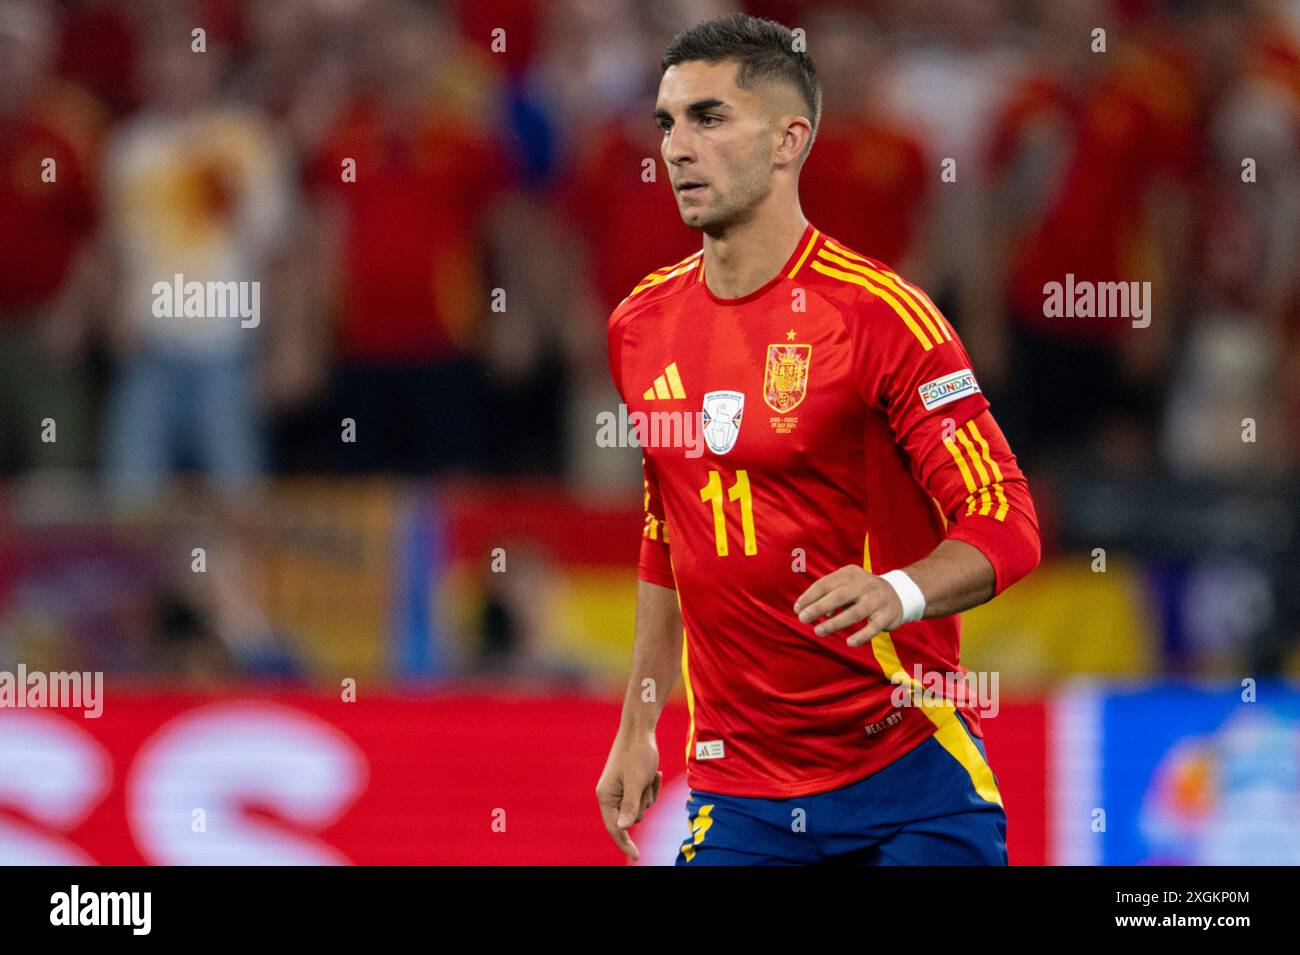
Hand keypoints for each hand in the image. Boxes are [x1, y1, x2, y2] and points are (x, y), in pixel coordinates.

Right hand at [595, 732, 662, 861]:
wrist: (640, 729)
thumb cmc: (638, 754)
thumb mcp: (637, 782)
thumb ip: (630, 806)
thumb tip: (624, 828)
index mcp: (606, 796)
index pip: (615, 827)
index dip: (625, 843)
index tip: (636, 857)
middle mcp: (611, 795)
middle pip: (632, 817)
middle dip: (644, 803)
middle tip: (647, 782)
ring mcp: (620, 789)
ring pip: (640, 807)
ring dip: (649, 794)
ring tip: (650, 775)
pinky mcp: (629, 784)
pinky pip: (644, 796)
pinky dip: (652, 787)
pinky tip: (655, 774)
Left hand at [794, 564, 904, 646]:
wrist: (898, 594)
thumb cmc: (862, 591)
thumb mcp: (847, 586)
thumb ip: (828, 596)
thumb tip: (809, 610)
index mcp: (850, 573)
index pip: (825, 583)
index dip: (809, 596)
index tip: (797, 609)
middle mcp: (865, 584)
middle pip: (838, 596)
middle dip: (818, 608)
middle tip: (802, 619)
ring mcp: (877, 599)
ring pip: (854, 613)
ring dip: (834, 623)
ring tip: (818, 631)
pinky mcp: (887, 615)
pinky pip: (873, 627)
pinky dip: (861, 635)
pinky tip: (849, 643)